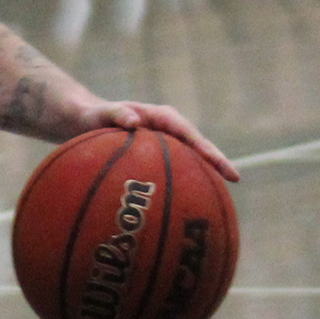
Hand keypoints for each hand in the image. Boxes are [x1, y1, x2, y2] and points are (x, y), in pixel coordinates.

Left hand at [71, 101, 240, 181]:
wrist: (84, 121)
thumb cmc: (93, 116)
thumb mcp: (101, 113)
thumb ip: (116, 113)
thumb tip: (133, 121)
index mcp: (161, 117)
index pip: (189, 133)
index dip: (206, 148)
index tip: (219, 162)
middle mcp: (168, 130)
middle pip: (197, 146)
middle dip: (216, 161)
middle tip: (235, 178)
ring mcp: (165, 144)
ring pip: (189, 159)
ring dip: (204, 174)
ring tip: (222, 196)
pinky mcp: (158, 156)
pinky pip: (174, 169)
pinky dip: (183, 182)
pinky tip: (188, 205)